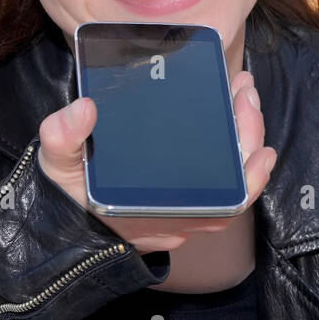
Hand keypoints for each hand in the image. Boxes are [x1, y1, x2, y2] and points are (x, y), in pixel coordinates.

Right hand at [36, 70, 276, 254]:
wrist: (57, 225)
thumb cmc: (65, 199)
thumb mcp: (58, 167)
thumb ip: (65, 138)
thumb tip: (85, 108)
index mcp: (160, 213)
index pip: (223, 204)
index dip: (248, 178)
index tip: (260, 147)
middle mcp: (179, 217)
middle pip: (234, 184)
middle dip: (247, 136)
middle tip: (245, 94)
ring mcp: (181, 208)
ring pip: (229, 178)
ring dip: (242, 138)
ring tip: (243, 96)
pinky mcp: (177, 194)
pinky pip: (217, 176)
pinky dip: (231, 149)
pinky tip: (233, 117)